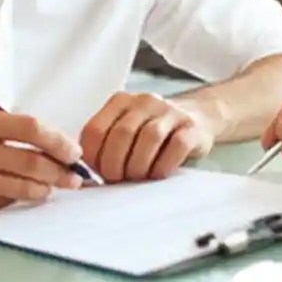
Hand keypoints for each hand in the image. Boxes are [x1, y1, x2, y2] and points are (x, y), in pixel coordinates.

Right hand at [0, 111, 83, 213]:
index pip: (32, 128)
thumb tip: (46, 141)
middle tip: (74, 176)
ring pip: (23, 186)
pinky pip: (3, 201)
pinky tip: (25, 195)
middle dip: (61, 171)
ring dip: (46, 189)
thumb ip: (2, 129)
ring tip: (55, 188)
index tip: (72, 150)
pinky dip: (18, 198)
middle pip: (34, 162)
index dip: (58, 140)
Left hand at [79, 92, 214, 182]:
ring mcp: (170, 112)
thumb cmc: (153, 133)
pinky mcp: (191, 126)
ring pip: (149, 137)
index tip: (97, 173)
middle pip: (121, 134)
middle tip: (117, 179)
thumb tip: (82, 174)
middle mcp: (145, 101)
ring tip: (137, 177)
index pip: (95, 129)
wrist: (198, 117)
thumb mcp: (126, 129)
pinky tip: (158, 173)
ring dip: (138, 165)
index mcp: (120, 101)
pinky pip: (176, 146)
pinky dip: (163, 165)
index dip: (92, 157)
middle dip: (114, 164)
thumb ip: (105, 143)